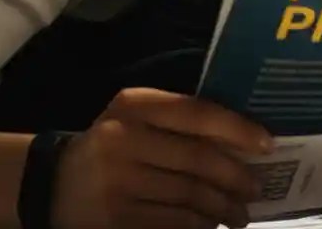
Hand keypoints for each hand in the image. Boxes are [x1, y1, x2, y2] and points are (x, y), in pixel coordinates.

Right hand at [50, 88, 272, 228]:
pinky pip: (173, 224)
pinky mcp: (116, 220)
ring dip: (222, 209)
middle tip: (256, 189)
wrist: (54, 184)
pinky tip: (209, 226)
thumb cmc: (113, 146)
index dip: (238, 130)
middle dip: (236, 178)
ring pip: (189, 197)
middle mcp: (122, 139)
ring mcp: (117, 182)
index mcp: (133, 105)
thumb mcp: (136, 119)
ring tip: (239, 215)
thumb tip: (247, 143)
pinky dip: (199, 227)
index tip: (267, 145)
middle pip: (198, 160)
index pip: (197, 113)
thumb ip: (182, 122)